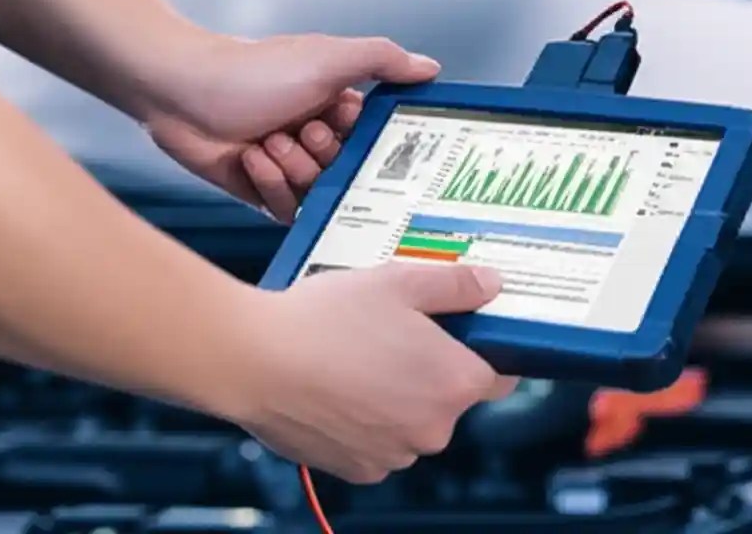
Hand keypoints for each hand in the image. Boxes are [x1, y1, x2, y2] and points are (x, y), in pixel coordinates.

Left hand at [145, 33, 439, 221]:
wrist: (179, 92)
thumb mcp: (328, 57)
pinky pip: (286, 209)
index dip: (365, 137)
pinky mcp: (261, 191)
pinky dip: (271, 183)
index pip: (377, 137)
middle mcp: (316, 136)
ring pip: (319, 192)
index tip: (344, 120)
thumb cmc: (249, 69)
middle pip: (350, 170)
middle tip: (303, 130)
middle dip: (325, 153)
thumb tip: (430, 68)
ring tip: (270, 140)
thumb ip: (384, 60)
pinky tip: (252, 157)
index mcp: (336, 104)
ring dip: (295, 168)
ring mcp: (289, 166)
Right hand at [230, 263, 517, 483]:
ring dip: (396, 399)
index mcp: (456, 382)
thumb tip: (490, 286)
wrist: (253, 360)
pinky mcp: (359, 469)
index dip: (479, 352)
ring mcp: (396, 454)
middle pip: (450, 399)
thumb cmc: (324, 320)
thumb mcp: (398, 281)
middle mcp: (434, 428)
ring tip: (356, 359)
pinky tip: (338, 388)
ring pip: (412, 422)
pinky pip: (378, 444)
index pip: (499, 375)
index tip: (459, 337)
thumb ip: (455, 285)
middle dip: (429, 372)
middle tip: (393, 335)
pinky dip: (365, 422)